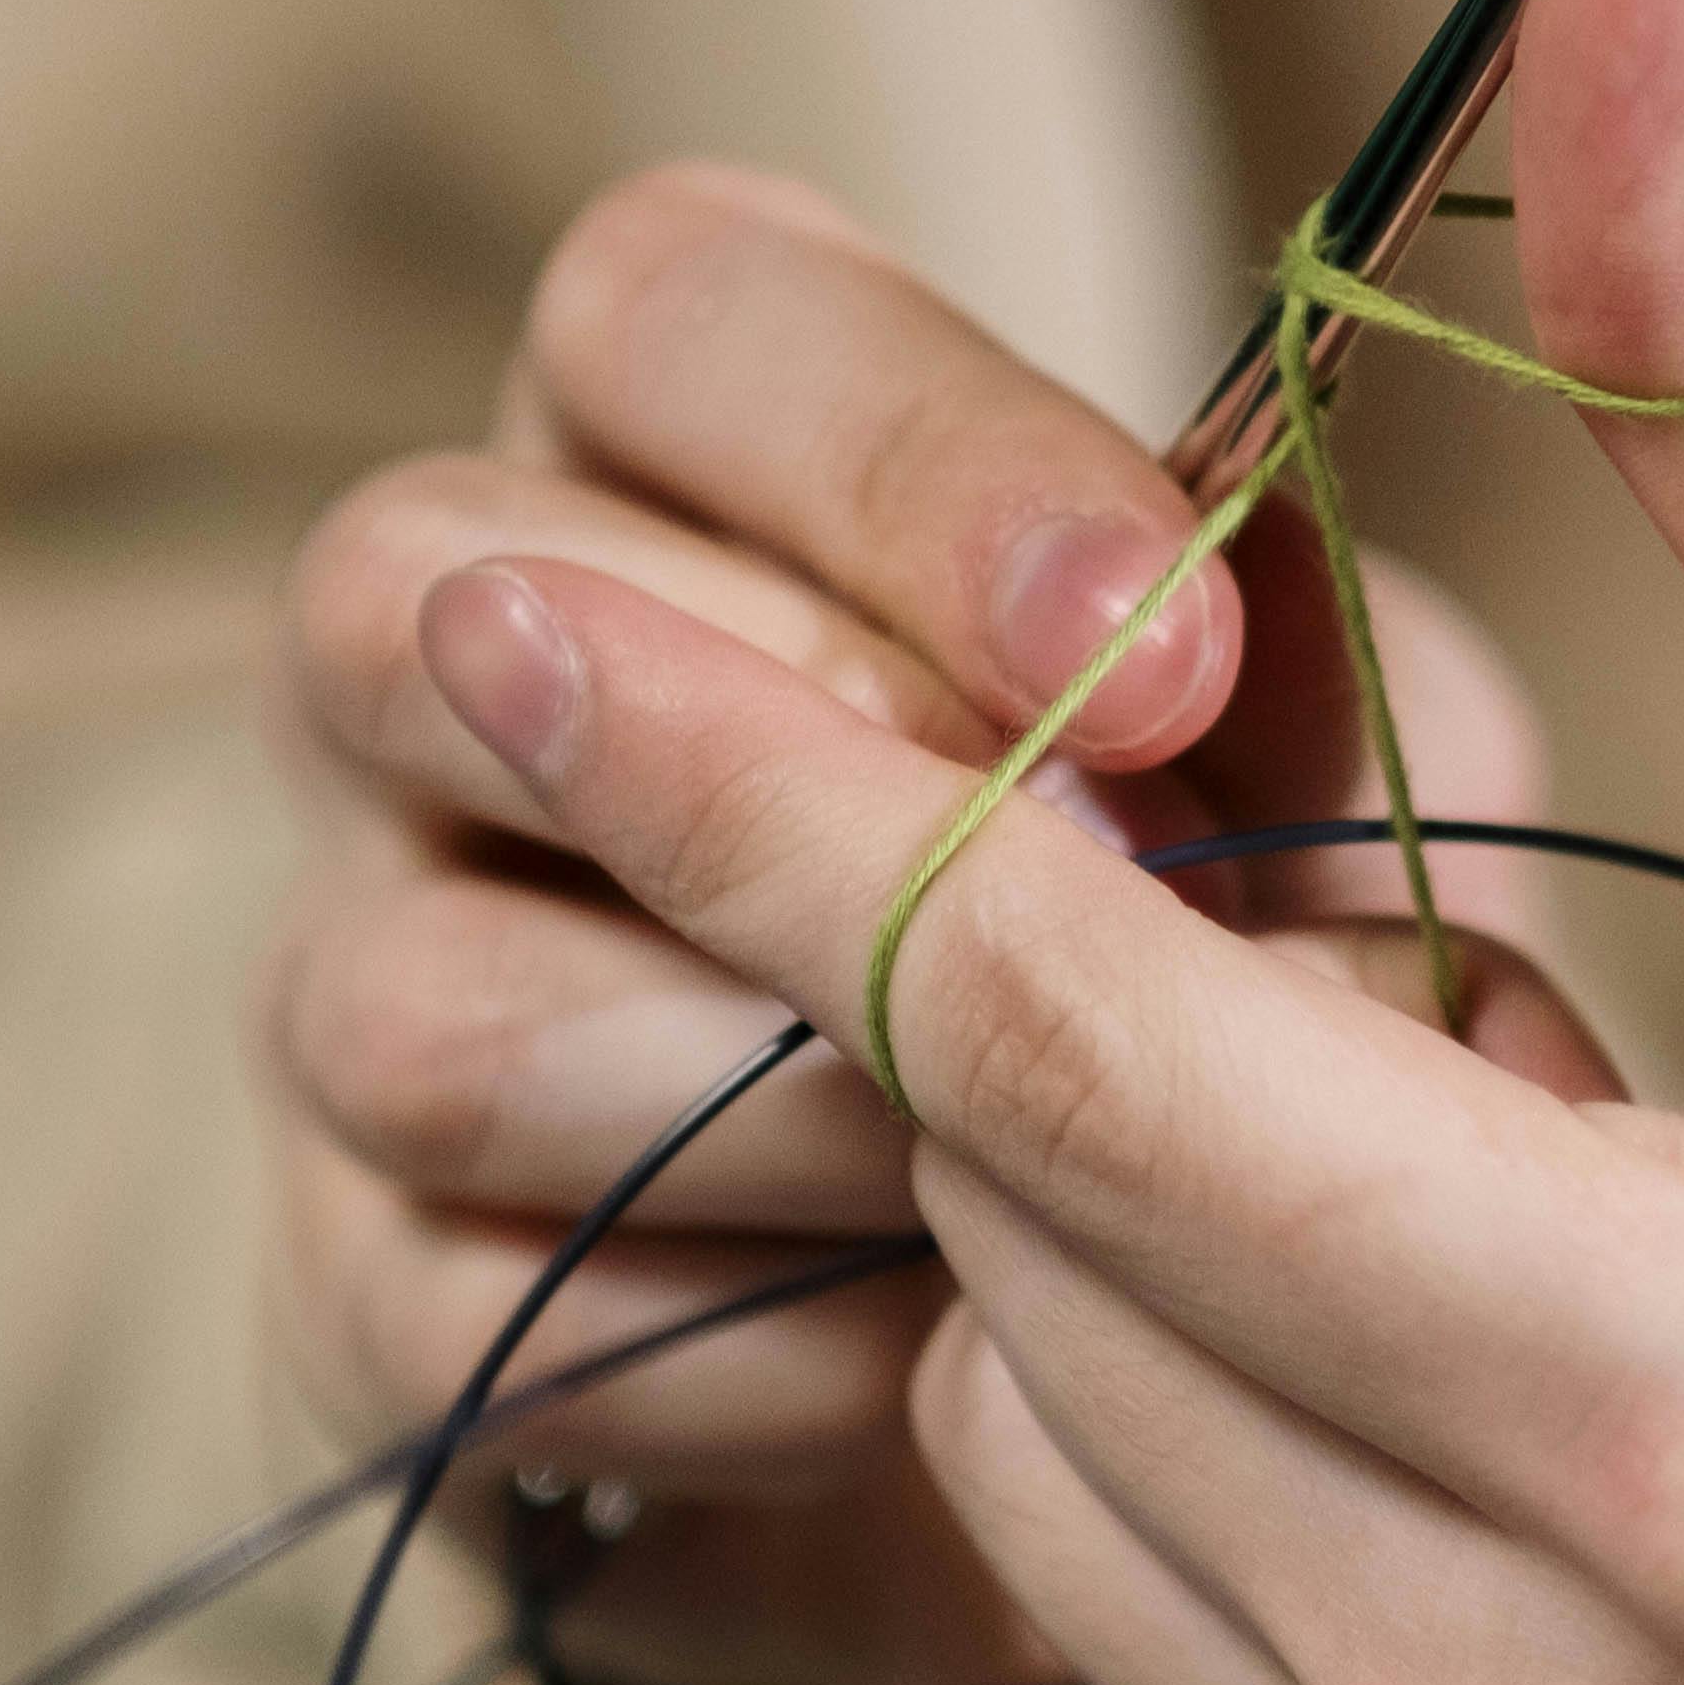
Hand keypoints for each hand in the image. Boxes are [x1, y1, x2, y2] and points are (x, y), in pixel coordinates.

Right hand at [265, 163, 1550, 1684]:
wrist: (1156, 1376)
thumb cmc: (1223, 957)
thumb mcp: (1327, 761)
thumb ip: (1279, 645)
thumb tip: (1221, 582)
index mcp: (677, 451)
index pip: (669, 308)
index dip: (903, 450)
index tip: (1160, 637)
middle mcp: (440, 680)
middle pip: (410, 589)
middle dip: (775, 750)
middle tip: (1076, 897)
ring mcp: (356, 983)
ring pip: (414, 997)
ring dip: (764, 1094)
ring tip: (1036, 1172)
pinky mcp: (361, 1295)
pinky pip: (462, 1316)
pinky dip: (742, 1351)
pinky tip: (944, 1362)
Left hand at [413, 0, 1683, 1684]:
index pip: (1058, 1046)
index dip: (792, 781)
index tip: (509, 588)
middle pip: (1014, 1236)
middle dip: (1043, 980)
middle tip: (1260, 823)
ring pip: (1036, 1451)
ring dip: (1130, 1224)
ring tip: (1515, 1137)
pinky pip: (1137, 1663)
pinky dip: (1203, 1458)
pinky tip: (1502, 1375)